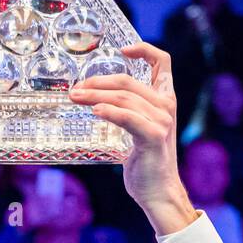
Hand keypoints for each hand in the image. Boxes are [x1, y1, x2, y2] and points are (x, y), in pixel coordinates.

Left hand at [69, 41, 191, 233]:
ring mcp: (161, 121)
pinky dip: (109, 111)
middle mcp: (166, 106)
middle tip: (75, 89)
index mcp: (166, 100)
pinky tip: (94, 111)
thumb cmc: (146, 164)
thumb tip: (99, 102)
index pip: (162, 63)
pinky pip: (128, 117)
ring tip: (75, 99)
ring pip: (124, 98)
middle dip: (98, 82)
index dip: (144, 49)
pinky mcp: (153, 136)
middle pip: (129, 82)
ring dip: (95, 96)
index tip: (121, 49)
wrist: (159, 193)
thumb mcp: (140, 131)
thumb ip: (130, 113)